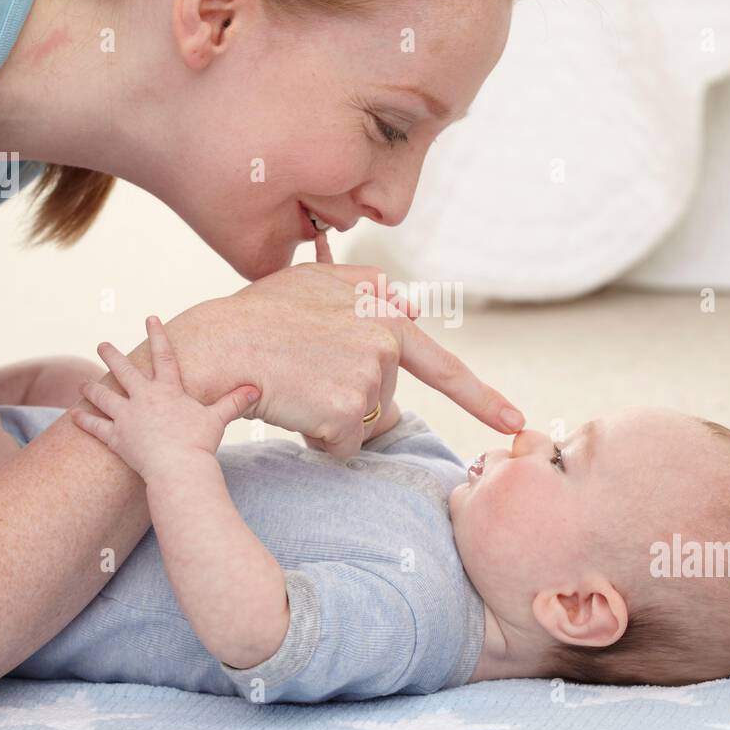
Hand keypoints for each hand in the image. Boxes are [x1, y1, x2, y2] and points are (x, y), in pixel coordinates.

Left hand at [69, 316, 259, 481]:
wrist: (178, 469)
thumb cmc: (199, 444)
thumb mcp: (218, 420)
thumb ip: (234, 402)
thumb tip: (256, 389)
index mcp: (168, 390)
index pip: (164, 355)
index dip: (158, 334)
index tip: (150, 317)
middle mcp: (143, 398)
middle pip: (124, 370)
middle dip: (112, 354)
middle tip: (101, 343)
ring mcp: (126, 417)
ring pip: (104, 396)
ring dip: (92, 388)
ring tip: (82, 383)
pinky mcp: (116, 438)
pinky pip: (95, 427)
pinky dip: (84, 421)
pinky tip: (73, 415)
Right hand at [103, 248, 524, 462]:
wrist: (211, 346)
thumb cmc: (250, 318)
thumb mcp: (311, 283)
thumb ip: (362, 294)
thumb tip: (407, 312)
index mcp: (381, 304)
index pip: (442, 363)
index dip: (483, 399)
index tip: (518, 424)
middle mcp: (386, 330)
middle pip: (386, 401)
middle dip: (349, 404)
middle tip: (300, 378)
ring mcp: (371, 366)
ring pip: (364, 425)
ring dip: (329, 421)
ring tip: (291, 387)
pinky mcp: (350, 403)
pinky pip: (343, 445)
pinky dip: (317, 440)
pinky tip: (291, 408)